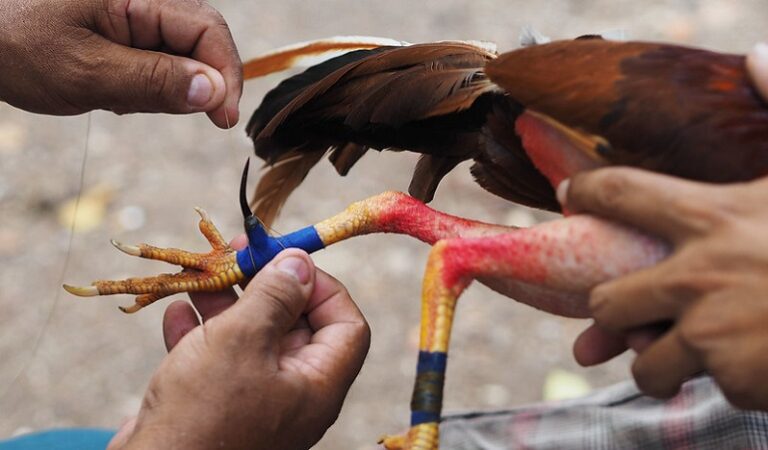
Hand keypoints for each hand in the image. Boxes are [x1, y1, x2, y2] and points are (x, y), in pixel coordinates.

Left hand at [0, 0, 241, 127]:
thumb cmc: (18, 47)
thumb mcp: (87, 72)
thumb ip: (154, 82)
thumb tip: (214, 92)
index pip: (209, 29)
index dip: (225, 75)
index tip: (224, 121)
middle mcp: (144, 0)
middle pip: (200, 43)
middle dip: (190, 85)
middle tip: (152, 110)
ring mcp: (134, 16)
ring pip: (180, 57)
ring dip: (163, 89)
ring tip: (116, 98)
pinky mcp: (125, 32)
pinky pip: (157, 62)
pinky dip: (144, 86)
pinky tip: (111, 91)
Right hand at [107, 246, 370, 448]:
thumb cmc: (203, 410)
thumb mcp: (243, 340)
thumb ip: (275, 296)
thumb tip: (300, 261)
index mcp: (317, 384)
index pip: (345, 325)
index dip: (322, 287)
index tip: (288, 260)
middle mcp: (293, 393)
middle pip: (295, 325)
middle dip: (266, 286)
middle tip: (238, 253)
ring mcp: (254, 401)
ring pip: (251, 339)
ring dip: (227, 304)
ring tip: (202, 275)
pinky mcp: (216, 407)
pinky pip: (216, 360)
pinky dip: (200, 333)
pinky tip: (177, 310)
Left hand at [569, 40, 767, 400]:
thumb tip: (756, 54)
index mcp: (712, 215)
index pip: (619, 192)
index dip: (587, 191)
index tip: (570, 195)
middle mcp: (697, 276)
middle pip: (606, 302)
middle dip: (612, 315)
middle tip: (629, 317)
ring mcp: (713, 334)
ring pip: (647, 365)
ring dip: (660, 366)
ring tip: (682, 360)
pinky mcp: (738, 380)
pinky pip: (714, 390)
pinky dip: (732, 386)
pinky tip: (762, 368)